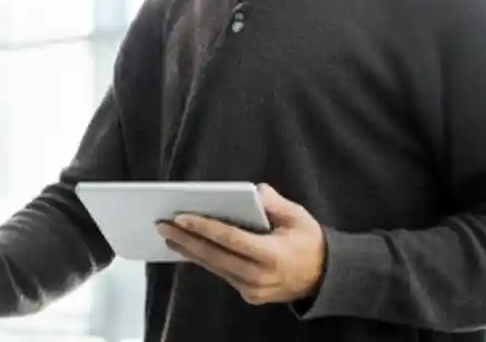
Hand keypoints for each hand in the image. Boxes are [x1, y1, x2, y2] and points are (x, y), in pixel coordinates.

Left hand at [156, 183, 325, 305]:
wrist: (324, 277)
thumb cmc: (310, 241)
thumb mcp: (298, 217)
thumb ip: (275, 203)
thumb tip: (253, 191)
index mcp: (272, 256)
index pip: (231, 239)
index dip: (204, 227)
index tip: (181, 217)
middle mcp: (260, 276)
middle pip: (215, 256)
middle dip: (186, 239)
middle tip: (161, 224)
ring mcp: (254, 290)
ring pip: (215, 267)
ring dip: (189, 251)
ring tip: (168, 235)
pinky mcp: (250, 295)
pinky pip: (222, 274)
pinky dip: (205, 259)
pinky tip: (189, 247)